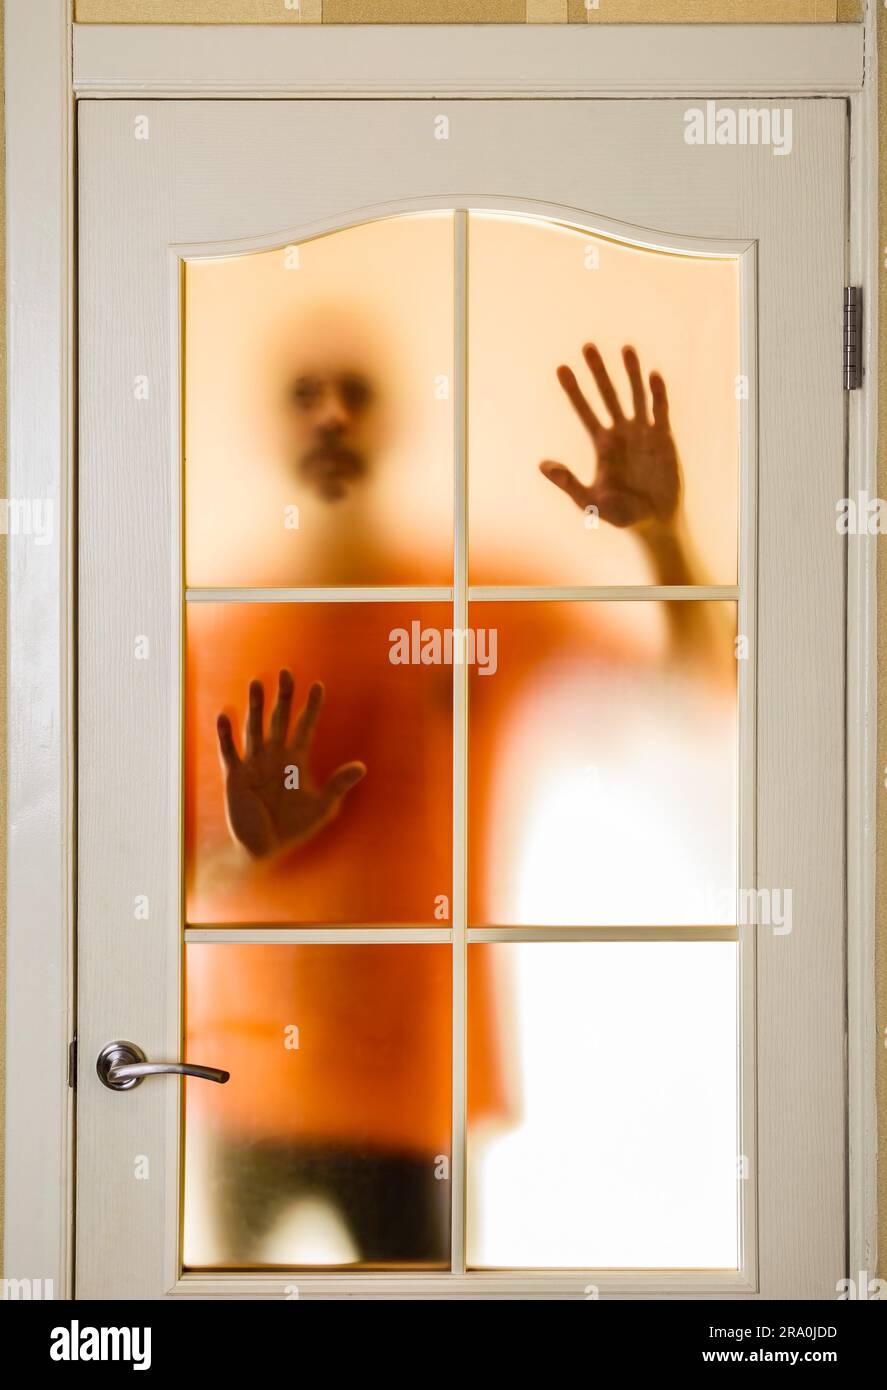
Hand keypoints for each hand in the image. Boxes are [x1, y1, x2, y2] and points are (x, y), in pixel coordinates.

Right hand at [216, 670, 365, 858]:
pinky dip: (226, 734)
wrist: (264, 848)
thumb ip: (338, 785)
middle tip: (287, 673)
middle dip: (283, 697)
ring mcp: (254, 764)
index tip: (318, 685)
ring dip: (255, 706)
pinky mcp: (235, 776)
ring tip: (257, 683)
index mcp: (295, 760)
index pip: (305, 726)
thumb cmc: (293, 827)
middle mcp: (274, 756)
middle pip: (279, 720)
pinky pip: (230, 751)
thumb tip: (362, 767)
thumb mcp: (321, 807)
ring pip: (255, 728)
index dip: (311, 707)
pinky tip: (225, 715)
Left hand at [540, 344, 680, 530]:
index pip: (584, 410)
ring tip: (625, 348)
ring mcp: (643, 433)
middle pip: (607, 394)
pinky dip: (657, 393)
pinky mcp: (663, 438)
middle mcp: (621, 432)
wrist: (654, 522)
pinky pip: (659, 411)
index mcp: (602, 444)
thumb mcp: (589, 501)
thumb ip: (567, 482)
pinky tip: (652, 375)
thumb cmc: (620, 514)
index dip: (573, 390)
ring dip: (631, 373)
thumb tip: (542, 464)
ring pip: (635, 395)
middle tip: (587, 346)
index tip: (561, 368)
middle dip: (598, 372)